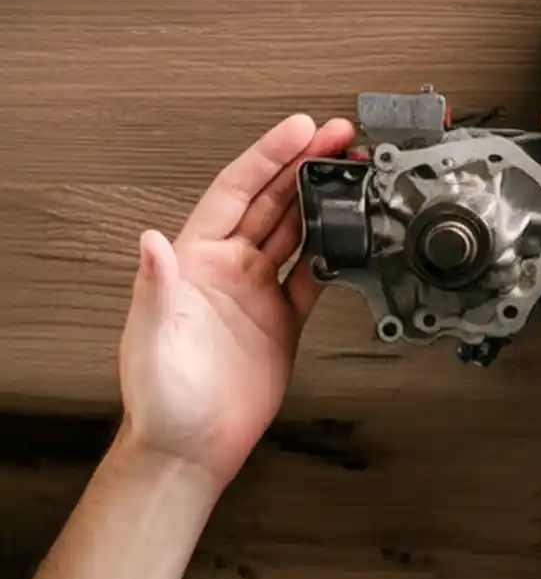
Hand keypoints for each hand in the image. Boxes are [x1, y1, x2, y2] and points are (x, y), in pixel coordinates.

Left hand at [117, 114, 354, 486]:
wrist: (192, 447)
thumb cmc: (162, 399)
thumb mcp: (150, 337)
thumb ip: (155, 286)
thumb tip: (150, 240)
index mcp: (195, 260)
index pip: (236, 192)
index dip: (268, 157)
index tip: (298, 131)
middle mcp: (229, 268)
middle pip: (274, 200)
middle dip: (306, 163)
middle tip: (338, 137)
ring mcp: (258, 292)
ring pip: (297, 229)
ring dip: (323, 198)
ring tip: (352, 170)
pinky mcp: (283, 319)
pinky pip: (313, 276)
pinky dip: (334, 253)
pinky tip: (352, 234)